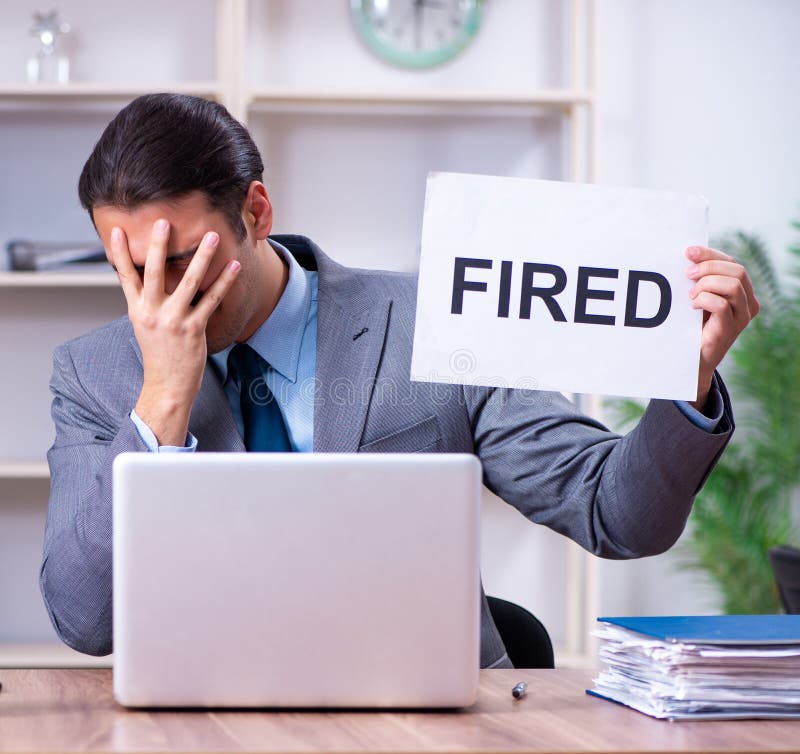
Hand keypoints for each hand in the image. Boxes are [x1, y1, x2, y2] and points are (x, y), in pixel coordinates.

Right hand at [110, 219, 240, 445]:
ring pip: (188, 282)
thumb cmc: (159, 354)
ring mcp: (174, 320)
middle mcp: (153, 312)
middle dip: (158, 245)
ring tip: (212, 237)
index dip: (118, 253)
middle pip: (153, 272)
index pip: (125, 276)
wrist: (167, 385)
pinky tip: (233, 267)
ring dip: (202, 257)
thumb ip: (147, 301)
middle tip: (164, 221)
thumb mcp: (145, 325)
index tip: (115, 230)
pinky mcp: (194, 329)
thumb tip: (148, 279)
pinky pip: (211, 300)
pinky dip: (224, 282)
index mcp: (138, 310)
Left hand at [686, 245, 758, 408]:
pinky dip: (704, 300)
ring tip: (691, 295)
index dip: (711, 254)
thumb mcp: (698, 297)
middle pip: (737, 270)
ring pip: (733, 285)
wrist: (690, 359)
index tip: (688, 252)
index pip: (732, 263)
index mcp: (741, 291)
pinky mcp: (730, 329)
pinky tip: (692, 306)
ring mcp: (741, 317)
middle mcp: (747, 303)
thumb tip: (688, 255)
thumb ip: (699, 280)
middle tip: (687, 274)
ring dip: (706, 284)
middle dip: (709, 267)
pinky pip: (722, 305)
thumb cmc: (692, 326)